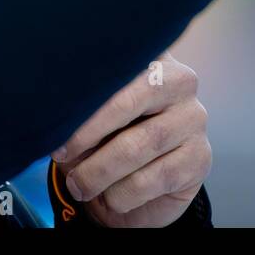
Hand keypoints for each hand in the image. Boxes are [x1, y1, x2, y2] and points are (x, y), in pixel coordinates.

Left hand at [51, 53, 210, 227]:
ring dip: (98, 172)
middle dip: (86, 134)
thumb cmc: (105, 142)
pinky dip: (121, 194)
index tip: (55, 116)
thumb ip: (79, 108)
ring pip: (137, 145)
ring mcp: (193, 118)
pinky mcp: (199, 157)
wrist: (133, 191)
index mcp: (148, 58)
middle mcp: (179, 80)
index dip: (83, 92)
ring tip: (80, 184)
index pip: (117, 64)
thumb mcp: (86, 120)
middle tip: (60, 155)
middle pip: (126, 101)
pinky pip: (152, 179)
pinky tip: (112, 196)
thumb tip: (57, 116)